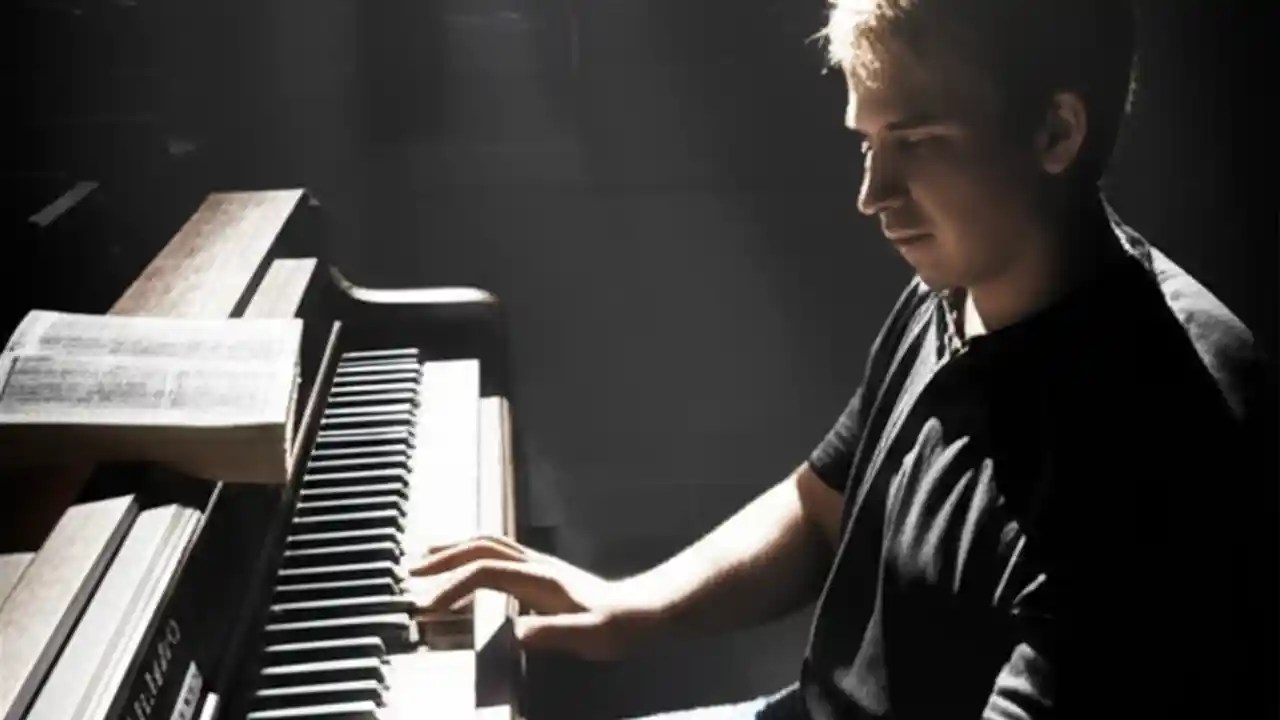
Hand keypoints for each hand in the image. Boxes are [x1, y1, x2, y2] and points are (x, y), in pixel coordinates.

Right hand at [406, 534, 662, 659]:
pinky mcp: (541, 573)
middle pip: (481, 548)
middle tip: (410, 574)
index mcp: (540, 578)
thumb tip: (516, 632)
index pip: (484, 572)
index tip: (428, 607)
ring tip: (424, 562)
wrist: (644, 612)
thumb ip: (556, 633)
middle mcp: (536, 565)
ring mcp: (538, 566)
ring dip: (454, 550)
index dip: (453, 587)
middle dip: (443, 559)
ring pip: (488, 545)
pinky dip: (471, 557)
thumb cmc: (619, 626)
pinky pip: (497, 555)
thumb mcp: (591, 636)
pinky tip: (464, 571)